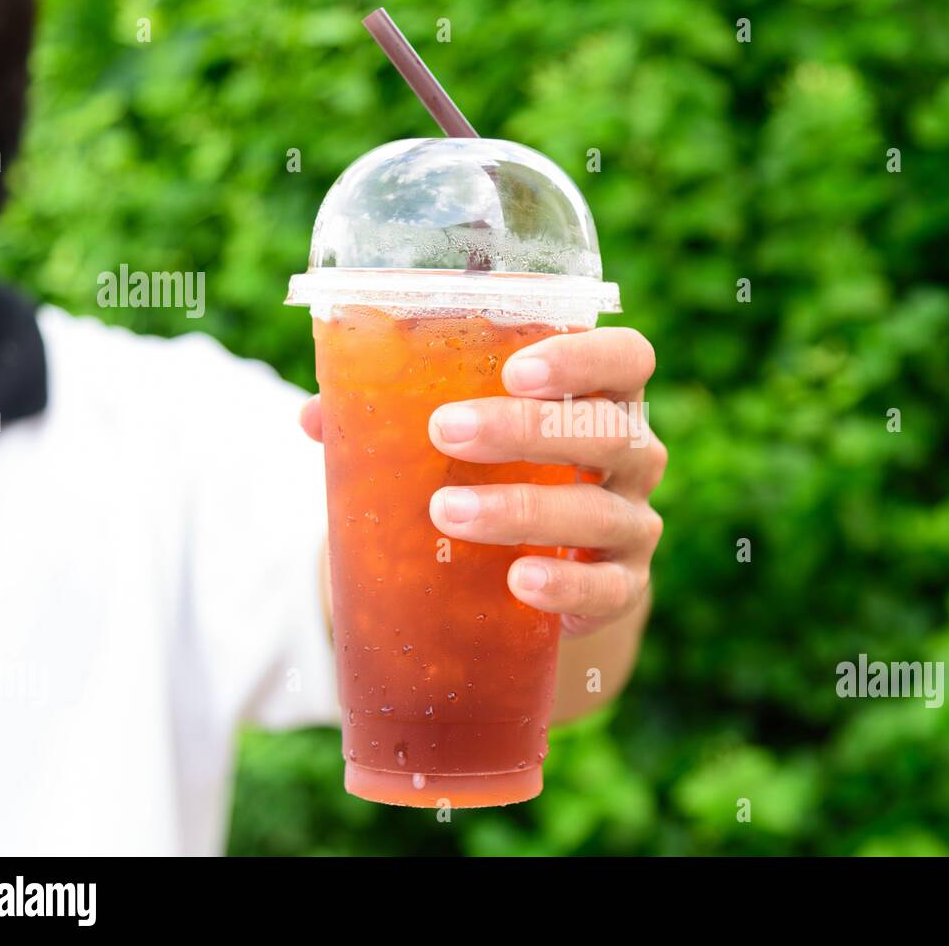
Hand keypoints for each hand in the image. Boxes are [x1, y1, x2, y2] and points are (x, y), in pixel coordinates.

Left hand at [299, 327, 665, 637]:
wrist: (533, 569)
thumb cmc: (497, 474)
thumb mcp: (459, 440)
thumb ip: (400, 418)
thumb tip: (315, 416)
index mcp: (602, 397)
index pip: (626, 359)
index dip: (583, 358)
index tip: (517, 369)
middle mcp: (632, 455)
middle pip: (608, 430)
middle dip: (525, 429)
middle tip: (445, 430)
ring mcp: (633, 523)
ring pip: (602, 511)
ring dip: (524, 508)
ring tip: (447, 512)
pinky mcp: (624, 586)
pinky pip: (610, 590)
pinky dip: (566, 587)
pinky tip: (520, 582)